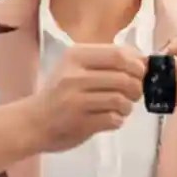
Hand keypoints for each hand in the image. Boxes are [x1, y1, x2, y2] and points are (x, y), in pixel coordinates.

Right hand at [23, 44, 145, 152]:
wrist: (32, 122)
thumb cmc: (59, 93)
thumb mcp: (75, 67)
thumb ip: (106, 61)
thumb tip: (143, 61)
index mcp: (75, 56)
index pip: (118, 54)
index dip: (137, 64)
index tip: (140, 73)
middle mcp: (74, 75)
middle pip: (124, 77)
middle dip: (137, 87)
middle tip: (134, 94)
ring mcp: (76, 100)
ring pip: (121, 99)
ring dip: (127, 106)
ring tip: (121, 108)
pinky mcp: (80, 123)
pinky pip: (114, 119)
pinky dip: (118, 120)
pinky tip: (110, 119)